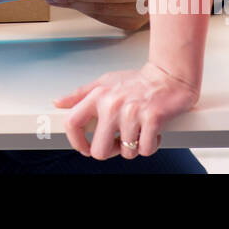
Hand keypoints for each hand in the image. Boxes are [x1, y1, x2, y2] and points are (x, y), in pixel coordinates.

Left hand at [55, 61, 199, 159]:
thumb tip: (58, 103)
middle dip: (111, 151)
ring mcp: (131, 112)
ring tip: (138, 130)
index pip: (72, 123)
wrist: (169, 76)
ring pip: (126, 152)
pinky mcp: (152, 119)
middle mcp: (111, 104)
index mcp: (97, 95)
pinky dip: (150, 145)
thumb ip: (80, 94)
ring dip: (134, 146)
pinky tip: (151, 132)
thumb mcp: (104, 82)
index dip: (76, 142)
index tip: (84, 148)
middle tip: (120, 141)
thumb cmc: (137, 82)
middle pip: (99, 150)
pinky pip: (145, 149)